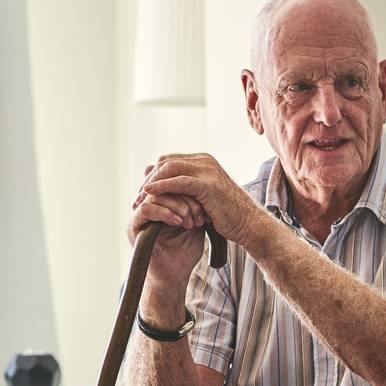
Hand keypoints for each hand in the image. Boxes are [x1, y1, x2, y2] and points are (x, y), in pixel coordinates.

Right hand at [128, 168, 208, 288]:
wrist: (175, 275)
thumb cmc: (185, 251)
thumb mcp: (194, 223)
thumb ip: (194, 205)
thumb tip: (205, 186)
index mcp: (162, 203)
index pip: (172, 182)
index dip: (189, 189)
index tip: (205, 203)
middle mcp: (148, 206)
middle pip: (163, 186)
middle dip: (184, 198)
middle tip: (198, 214)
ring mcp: (140, 216)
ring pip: (155, 195)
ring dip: (176, 205)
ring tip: (189, 220)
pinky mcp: (134, 227)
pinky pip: (145, 210)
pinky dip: (164, 213)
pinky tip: (178, 222)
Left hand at [136, 153, 261, 245]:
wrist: (248, 224)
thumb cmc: (226, 214)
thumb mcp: (202, 198)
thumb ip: (186, 190)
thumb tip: (163, 191)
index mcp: (203, 162)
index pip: (168, 161)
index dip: (152, 175)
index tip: (141, 193)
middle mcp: (205, 161)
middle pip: (165, 162)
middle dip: (148, 179)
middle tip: (136, 198)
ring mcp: (207, 171)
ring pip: (169, 168)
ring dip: (151, 183)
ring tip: (140, 199)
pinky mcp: (208, 185)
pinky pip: (178, 181)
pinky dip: (161, 186)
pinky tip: (149, 194)